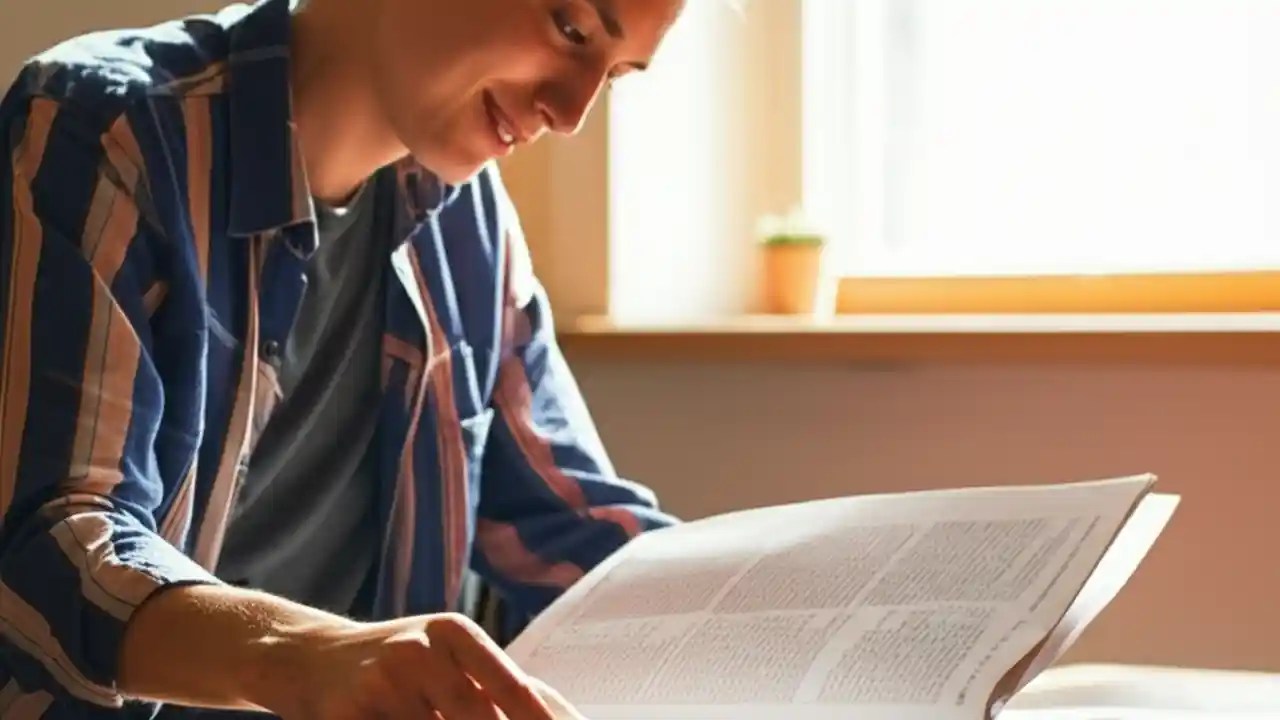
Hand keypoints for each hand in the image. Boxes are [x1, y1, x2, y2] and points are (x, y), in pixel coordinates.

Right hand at [272, 612, 583, 719]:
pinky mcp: (346, 712)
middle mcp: (419, 650)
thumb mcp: (442, 655)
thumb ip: (488, 683)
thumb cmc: (396, 664)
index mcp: (454, 632)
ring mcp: (381, 682)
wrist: (308, 656)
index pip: (509, 683)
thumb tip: (550, 715)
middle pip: (475, 715)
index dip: (536, 716)